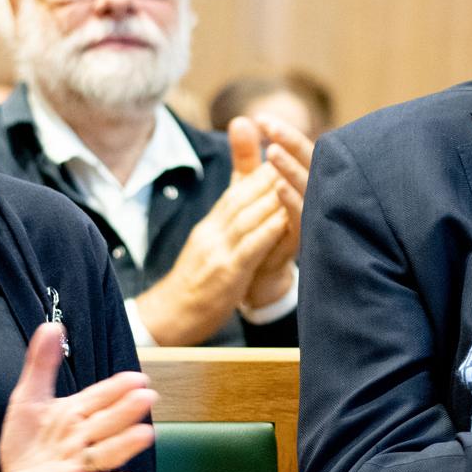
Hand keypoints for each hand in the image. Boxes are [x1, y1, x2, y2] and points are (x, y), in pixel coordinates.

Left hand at [0, 324, 155, 471]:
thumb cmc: (28, 440)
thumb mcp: (29, 398)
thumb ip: (41, 364)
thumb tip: (52, 324)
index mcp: (76, 414)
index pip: (99, 398)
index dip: (116, 389)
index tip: (137, 378)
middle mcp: (82, 439)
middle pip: (107, 423)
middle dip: (126, 411)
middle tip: (148, 397)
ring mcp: (78, 466)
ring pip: (105, 454)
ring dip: (125, 445)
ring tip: (146, 433)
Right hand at [134, 129, 292, 343]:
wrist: (170, 318)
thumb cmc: (196, 285)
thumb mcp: (210, 249)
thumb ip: (230, 226)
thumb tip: (246, 207)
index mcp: (211, 225)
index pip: (238, 189)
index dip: (264, 170)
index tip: (290, 153)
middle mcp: (213, 232)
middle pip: (244, 195)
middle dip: (273, 174)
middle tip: (302, 156)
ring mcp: (217, 251)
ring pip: (248, 215)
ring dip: (275, 196)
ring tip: (300, 179)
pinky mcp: (226, 273)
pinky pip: (250, 246)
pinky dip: (269, 230)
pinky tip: (287, 219)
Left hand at [239, 115, 312, 310]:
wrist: (259, 274)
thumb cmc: (259, 224)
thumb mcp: (248, 186)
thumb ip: (246, 155)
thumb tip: (240, 120)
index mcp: (302, 180)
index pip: (299, 150)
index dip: (284, 133)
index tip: (261, 118)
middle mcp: (313, 195)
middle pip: (311, 162)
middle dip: (291, 142)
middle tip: (270, 128)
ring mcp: (312, 217)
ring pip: (308, 186)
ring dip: (290, 167)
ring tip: (271, 150)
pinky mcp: (306, 239)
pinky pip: (303, 216)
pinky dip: (292, 199)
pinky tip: (277, 185)